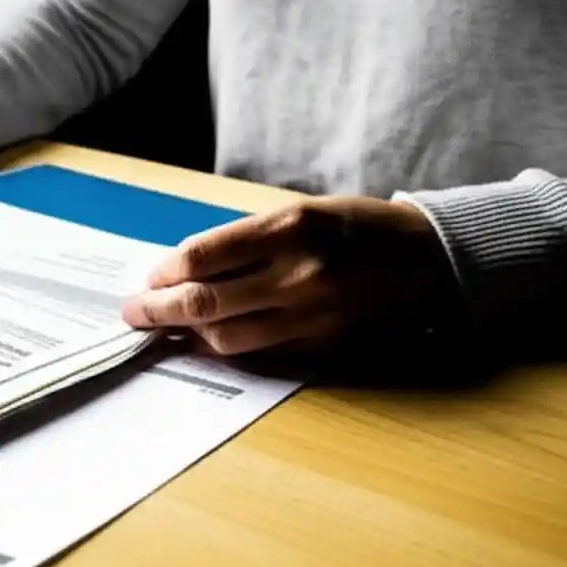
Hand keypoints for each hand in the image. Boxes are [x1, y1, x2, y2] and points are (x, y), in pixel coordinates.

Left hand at [121, 196, 458, 354]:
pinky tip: (208, 340)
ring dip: (189, 335)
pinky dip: (226, 348)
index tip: (151, 277)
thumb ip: (245, 240)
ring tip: (167, 328)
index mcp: (289, 228)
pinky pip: (259, 354)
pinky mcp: (323, 346)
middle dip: (157, 310)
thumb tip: (185, 269)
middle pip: (204, 303)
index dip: (165, 271)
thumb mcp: (302, 212)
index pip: (202, 257)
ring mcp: (311, 315)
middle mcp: (297, 274)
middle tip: (133, 313)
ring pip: (226, 338)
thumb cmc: (359, 228)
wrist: (433, 260)